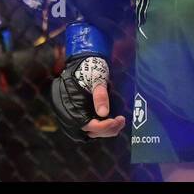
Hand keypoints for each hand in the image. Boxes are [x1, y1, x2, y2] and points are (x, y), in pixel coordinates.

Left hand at [47, 0, 132, 32]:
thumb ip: (83, 6)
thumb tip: (92, 16)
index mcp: (87, 5)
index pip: (106, 25)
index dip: (115, 33)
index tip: (120, 36)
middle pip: (119, 15)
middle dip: (120, 18)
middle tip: (120, 17)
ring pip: (126, 0)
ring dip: (125, 3)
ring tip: (123, 3)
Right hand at [49, 24, 125, 140]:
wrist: (85, 61)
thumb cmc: (90, 69)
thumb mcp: (97, 80)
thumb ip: (100, 96)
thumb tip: (104, 113)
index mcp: (73, 106)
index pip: (90, 126)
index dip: (105, 126)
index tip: (118, 119)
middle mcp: (72, 114)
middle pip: (92, 132)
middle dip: (108, 129)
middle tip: (121, 120)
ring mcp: (76, 115)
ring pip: (92, 131)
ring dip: (106, 129)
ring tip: (119, 120)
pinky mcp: (81, 113)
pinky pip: (91, 126)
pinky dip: (102, 126)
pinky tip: (111, 120)